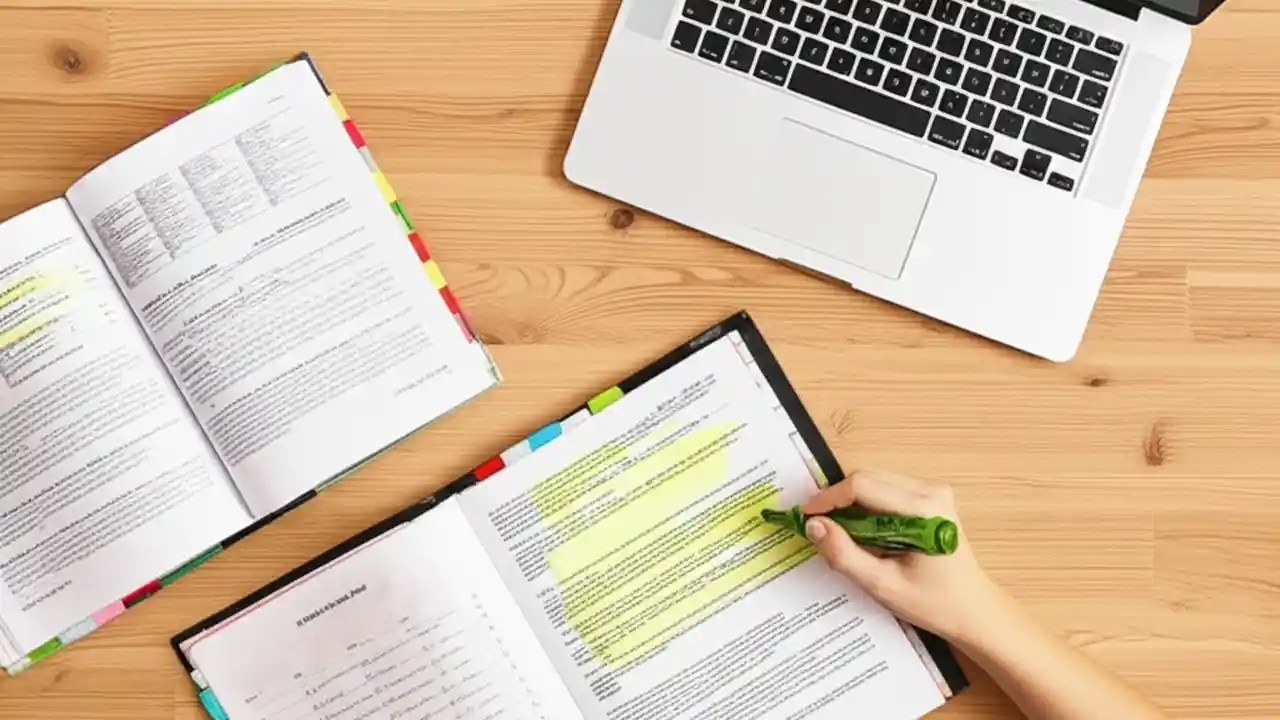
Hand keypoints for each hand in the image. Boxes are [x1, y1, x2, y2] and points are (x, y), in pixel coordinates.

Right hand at [803, 470, 1003, 642]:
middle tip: (819, 529)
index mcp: (923, 509)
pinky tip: (863, 534)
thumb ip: (844, 554)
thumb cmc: (934, 603)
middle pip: (867, 478)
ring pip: (874, 482)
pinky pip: (885, 490)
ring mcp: (932, 491)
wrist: (973, 610)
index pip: (862, 485)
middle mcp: (931, 491)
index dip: (828, 498)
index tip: (806, 516)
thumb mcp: (882, 585)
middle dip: (838, 501)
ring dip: (851, 504)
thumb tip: (814, 525)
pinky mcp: (929, 498)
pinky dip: (866, 507)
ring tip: (840, 536)